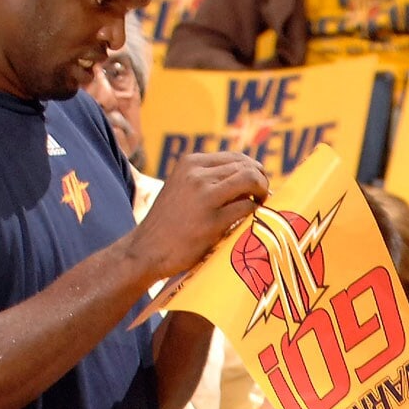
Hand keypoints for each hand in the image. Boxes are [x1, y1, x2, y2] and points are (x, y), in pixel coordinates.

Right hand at [130, 151, 268, 278]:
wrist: (146, 250)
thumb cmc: (171, 222)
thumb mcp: (184, 187)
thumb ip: (210, 178)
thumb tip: (254, 174)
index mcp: (190, 163)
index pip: (237, 158)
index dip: (254, 171)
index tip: (257, 187)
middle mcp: (196, 174)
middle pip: (247, 167)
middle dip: (261, 182)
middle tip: (262, 199)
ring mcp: (204, 196)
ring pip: (251, 181)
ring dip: (262, 194)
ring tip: (258, 207)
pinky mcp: (211, 221)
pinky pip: (247, 207)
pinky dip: (254, 213)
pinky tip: (249, 221)